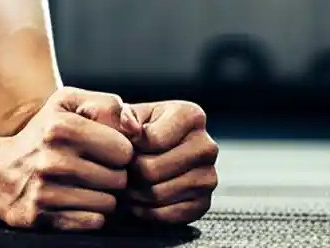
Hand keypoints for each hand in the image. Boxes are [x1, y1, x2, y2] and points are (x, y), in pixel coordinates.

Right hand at [0, 87, 140, 231]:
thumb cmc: (42, 136)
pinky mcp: (42, 216)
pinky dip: (89, 214)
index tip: (103, 150)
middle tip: (93, 169)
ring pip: (109, 203)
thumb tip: (136, 128)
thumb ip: (107, 105)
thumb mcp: (66, 104)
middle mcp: (52, 158)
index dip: (119, 151)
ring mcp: (45, 190)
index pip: (124, 149)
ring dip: (102, 196)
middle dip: (112, 176)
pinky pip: (93, 221)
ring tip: (83, 185)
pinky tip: (74, 202)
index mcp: (60, 126)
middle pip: (119, 178)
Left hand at [121, 100, 218, 224]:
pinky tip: (138, 199)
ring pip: (157, 193)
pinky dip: (146, 211)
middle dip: (129, 172)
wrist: (146, 155)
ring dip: (134, 193)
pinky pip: (167, 214)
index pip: (151, 139)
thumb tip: (132, 128)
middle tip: (120, 170)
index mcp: (191, 115)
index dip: (129, 146)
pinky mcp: (203, 203)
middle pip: (152, 170)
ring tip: (126, 183)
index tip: (124, 145)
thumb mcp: (125, 114)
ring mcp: (208, 177)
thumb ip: (125, 116)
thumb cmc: (133, 131)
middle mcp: (206, 145)